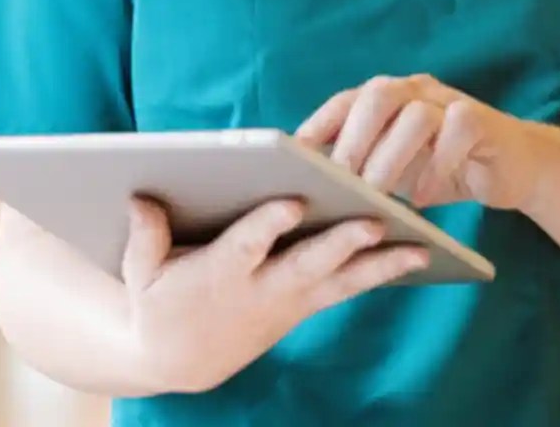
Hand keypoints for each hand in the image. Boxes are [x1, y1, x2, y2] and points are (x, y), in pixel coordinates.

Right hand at [122, 197, 428, 393]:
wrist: (181, 361)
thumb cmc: (159, 304)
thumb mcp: (138, 275)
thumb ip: (145, 236)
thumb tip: (141, 197)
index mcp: (219, 275)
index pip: (247, 246)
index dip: (269, 225)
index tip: (293, 202)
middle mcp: (261, 290)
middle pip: (307, 264)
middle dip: (342, 244)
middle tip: (374, 223)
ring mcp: (288, 301)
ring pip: (340, 281)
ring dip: (381, 266)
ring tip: (421, 248)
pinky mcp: (304, 305)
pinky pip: (348, 287)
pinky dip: (381, 272)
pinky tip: (417, 255)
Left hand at [296, 74, 537, 209]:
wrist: (513, 167)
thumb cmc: (441, 170)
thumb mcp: (396, 170)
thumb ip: (362, 171)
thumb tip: (309, 194)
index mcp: (385, 99)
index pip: (344, 101)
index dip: (318, 125)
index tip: (296, 159)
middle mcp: (414, 91)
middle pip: (377, 96)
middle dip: (353, 139)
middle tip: (340, 180)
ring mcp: (449, 102)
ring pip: (414, 114)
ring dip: (390, 156)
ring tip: (378, 194)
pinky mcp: (482, 120)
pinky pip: (457, 130)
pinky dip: (436, 164)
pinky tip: (423, 198)